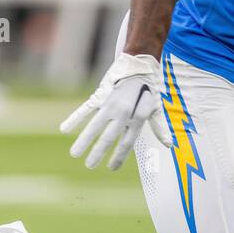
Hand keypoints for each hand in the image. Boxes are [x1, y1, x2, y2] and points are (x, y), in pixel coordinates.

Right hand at [60, 53, 170, 169]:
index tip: (112, 168)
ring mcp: (111, 103)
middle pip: (108, 137)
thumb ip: (159, 127)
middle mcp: (123, 112)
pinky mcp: (101, 95)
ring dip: (84, 140)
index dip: (119, 156)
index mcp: (137, 117)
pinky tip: (64, 129)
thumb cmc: (148, 88)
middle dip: (98, 153)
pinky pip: (86, 109)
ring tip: (74, 154)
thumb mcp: (156, 107)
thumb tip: (169, 145)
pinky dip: (74, 118)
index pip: (127, 142)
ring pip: (95, 125)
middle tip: (89, 166)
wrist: (138, 64)